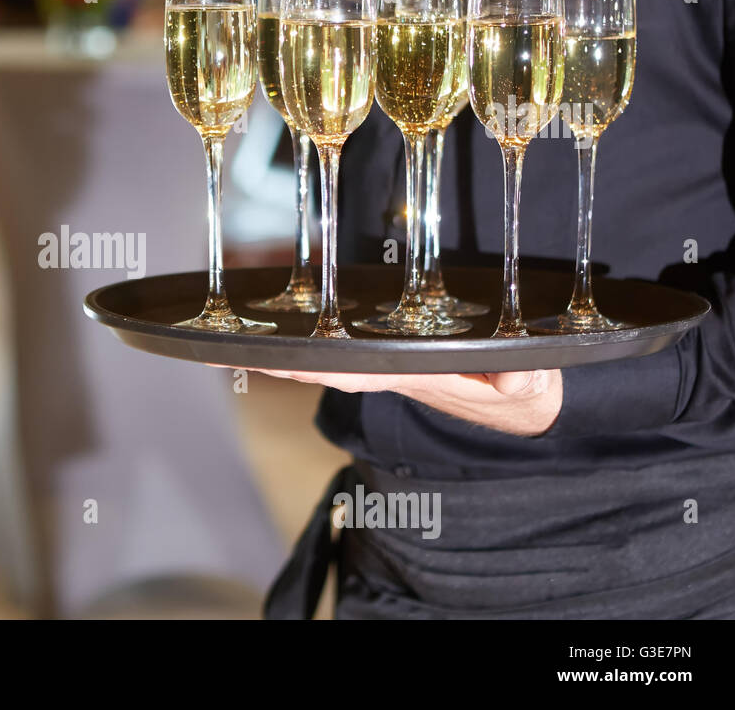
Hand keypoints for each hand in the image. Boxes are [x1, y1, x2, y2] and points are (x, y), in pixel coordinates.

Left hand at [239, 368, 562, 436]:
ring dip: (269, 351)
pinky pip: (326, 348)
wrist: (518, 404)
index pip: (346, 370)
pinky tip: (262, 329)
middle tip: (209, 348)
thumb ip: (519, 378)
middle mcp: (380, 371)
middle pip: (310, 367)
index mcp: (405, 376)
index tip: (264, 361)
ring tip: (216, 339)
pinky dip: (293, 342)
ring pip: (311, 359)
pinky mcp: (379, 353)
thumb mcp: (525, 384)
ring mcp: (375, 364)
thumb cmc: (514, 390)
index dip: (304, 367)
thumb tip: (512, 374)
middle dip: (264, 359)